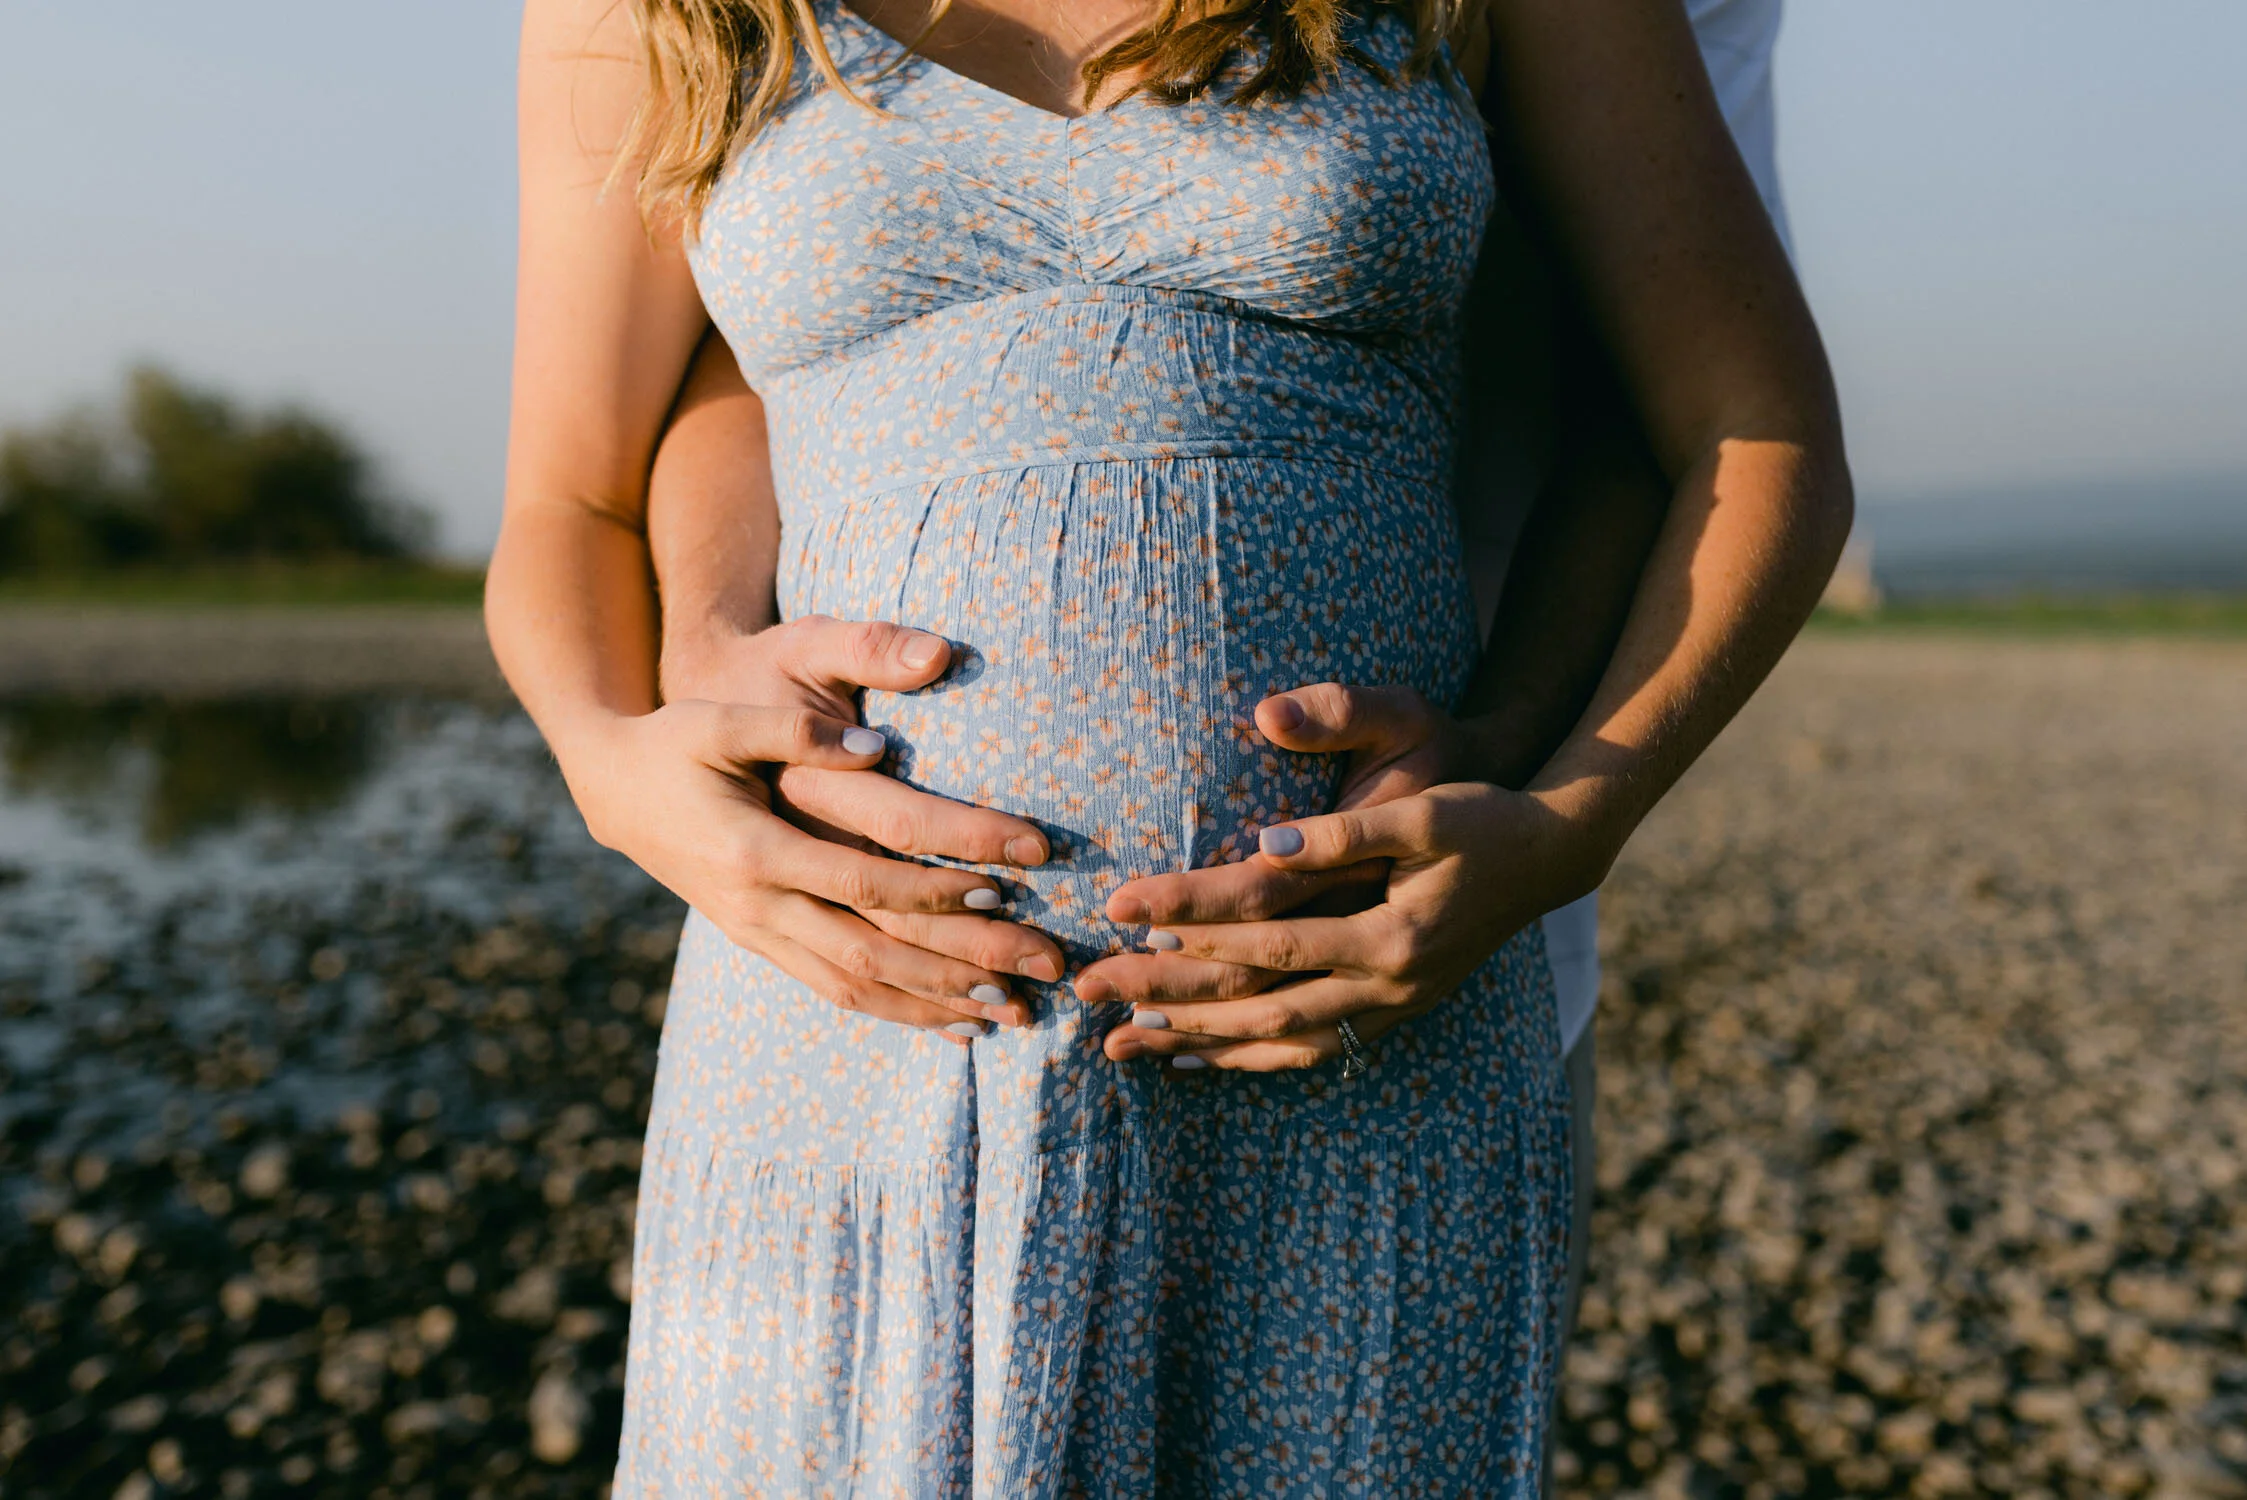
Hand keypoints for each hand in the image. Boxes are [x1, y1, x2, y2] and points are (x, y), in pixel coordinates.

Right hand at [555, 695, 1038, 1046]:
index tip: (1008, 880)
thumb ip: (795, 731)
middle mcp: (759, 906)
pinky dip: (898, 1012)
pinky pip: (835, 992)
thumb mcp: (722, 721)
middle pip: (876, 949)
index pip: (866, 877)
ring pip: (858, 985)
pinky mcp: (761, 943)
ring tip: (1015, 1010)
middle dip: (964, 960)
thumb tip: (876, 747)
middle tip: (1044, 964)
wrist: (615, 787)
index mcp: (754, 850)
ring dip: (938, 1001)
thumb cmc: (678, 740)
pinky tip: (954, 1027)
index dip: (937, 883)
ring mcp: (758, 933)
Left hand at [1088, 687, 1619, 1070]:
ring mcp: (1390, 1008)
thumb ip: (1344, 830)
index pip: (1264, 928)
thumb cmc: (1482, 816)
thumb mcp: (1423, 808)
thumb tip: (1263, 844)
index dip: (1188, 916)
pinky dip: (1246, 1057)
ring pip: (1276, 1039)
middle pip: (1255, 997)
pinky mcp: (1389, 1013)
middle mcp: (1386, 983)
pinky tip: (1193, 1058)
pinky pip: (1306, 1049)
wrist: (1550, 856)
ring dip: (1196, 1040)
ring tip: (1119, 1042)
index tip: (1117, 909)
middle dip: (1165, 993)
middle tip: (1086, 990)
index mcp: (1390, 930)